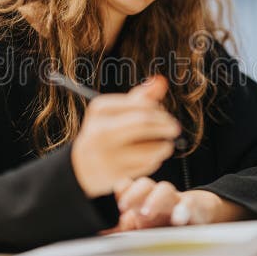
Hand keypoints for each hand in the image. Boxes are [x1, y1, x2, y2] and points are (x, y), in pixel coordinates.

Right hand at [70, 76, 180, 197]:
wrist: (81, 166)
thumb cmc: (104, 133)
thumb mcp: (116, 112)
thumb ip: (140, 97)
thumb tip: (161, 81)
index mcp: (100, 109)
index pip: (141, 106)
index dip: (160, 112)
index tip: (167, 116)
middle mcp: (100, 130)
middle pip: (144, 123)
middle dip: (165, 126)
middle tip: (174, 129)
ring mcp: (106, 154)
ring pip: (149, 148)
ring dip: (164, 146)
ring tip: (166, 145)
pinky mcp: (114, 174)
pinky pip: (145, 166)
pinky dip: (154, 161)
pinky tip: (151, 158)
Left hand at [99, 177, 252, 233]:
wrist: (205, 214)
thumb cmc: (170, 221)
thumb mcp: (148, 226)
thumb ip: (130, 228)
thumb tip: (111, 229)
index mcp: (145, 199)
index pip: (128, 186)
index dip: (122, 191)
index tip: (118, 204)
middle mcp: (159, 196)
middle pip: (145, 184)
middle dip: (133, 193)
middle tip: (124, 207)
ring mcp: (177, 200)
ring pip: (165, 190)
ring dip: (154, 200)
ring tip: (145, 214)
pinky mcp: (197, 208)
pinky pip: (191, 204)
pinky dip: (184, 210)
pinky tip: (178, 219)